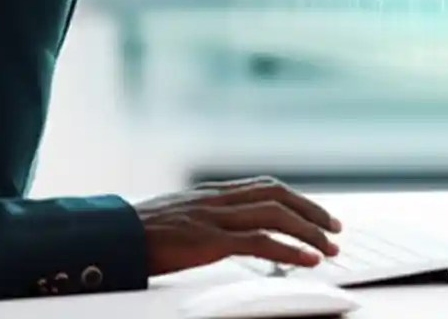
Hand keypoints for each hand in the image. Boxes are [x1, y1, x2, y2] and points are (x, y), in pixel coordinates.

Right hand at [136, 176, 342, 276]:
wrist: (110, 236)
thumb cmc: (138, 233)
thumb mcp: (177, 216)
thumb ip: (204, 218)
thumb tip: (226, 231)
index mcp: (212, 193)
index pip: (265, 186)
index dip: (296, 198)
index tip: (317, 214)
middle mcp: (217, 199)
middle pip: (278, 196)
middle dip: (312, 212)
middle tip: (336, 231)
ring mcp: (214, 217)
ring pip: (275, 215)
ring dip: (309, 232)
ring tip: (330, 249)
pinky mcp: (209, 240)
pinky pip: (259, 242)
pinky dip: (290, 251)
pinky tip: (308, 261)